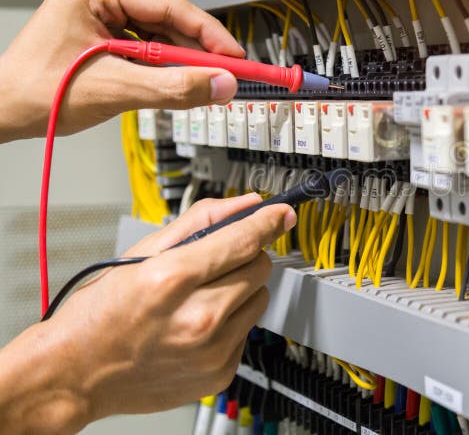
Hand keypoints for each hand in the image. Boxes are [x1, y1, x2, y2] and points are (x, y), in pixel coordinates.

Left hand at [0, 0, 244, 141]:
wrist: (3, 113)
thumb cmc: (37, 93)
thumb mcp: (116, 89)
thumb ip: (174, 88)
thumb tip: (220, 85)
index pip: (169, 5)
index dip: (209, 33)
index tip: (235, 56)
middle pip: (167, 20)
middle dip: (198, 51)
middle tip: (227, 74)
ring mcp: (98, 17)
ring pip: (158, 37)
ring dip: (181, 62)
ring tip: (202, 84)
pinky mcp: (100, 38)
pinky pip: (144, 50)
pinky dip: (163, 69)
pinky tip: (176, 83)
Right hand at [0, 194, 295, 432]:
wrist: (76, 374)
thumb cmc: (101, 313)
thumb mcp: (142, 252)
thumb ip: (201, 221)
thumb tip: (246, 205)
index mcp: (172, 279)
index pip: (243, 240)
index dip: (268, 221)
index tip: (281, 213)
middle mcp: (198, 318)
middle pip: (259, 267)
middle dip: (244, 257)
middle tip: (215, 263)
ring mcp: (211, 350)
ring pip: (260, 297)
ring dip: (241, 290)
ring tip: (202, 296)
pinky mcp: (220, 372)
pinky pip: (248, 330)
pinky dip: (231, 321)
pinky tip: (198, 324)